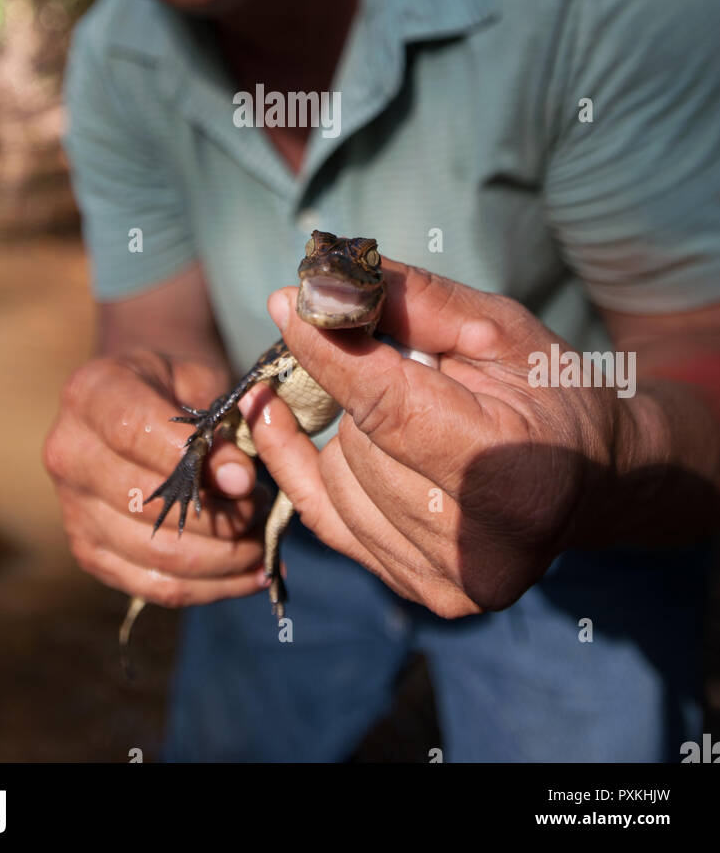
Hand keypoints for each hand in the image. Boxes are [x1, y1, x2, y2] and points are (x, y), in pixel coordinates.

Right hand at [43, 353, 270, 605]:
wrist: (139, 402)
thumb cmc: (176, 387)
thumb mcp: (199, 384)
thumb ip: (217, 426)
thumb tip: (238, 482)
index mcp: (89, 394)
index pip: (132, 433)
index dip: (192, 461)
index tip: (247, 479)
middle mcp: (68, 454)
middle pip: (144, 504)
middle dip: (219, 518)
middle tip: (263, 512)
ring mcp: (73, 510)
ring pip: (154, 554)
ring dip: (223, 558)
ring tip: (262, 542)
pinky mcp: (90, 552)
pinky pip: (153, 586)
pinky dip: (210, 587)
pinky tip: (250, 574)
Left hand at [239, 259, 628, 616]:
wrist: (593, 476)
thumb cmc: (552, 389)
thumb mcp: (499, 328)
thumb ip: (413, 304)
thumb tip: (319, 286)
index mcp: (509, 475)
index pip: (387, 409)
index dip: (329, 353)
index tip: (286, 303)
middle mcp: (475, 548)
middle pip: (360, 444)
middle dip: (361, 390)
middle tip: (403, 365)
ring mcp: (444, 582)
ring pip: (336, 479)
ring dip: (350, 432)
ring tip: (408, 412)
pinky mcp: (416, 591)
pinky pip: (322, 516)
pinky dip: (302, 464)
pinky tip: (284, 420)